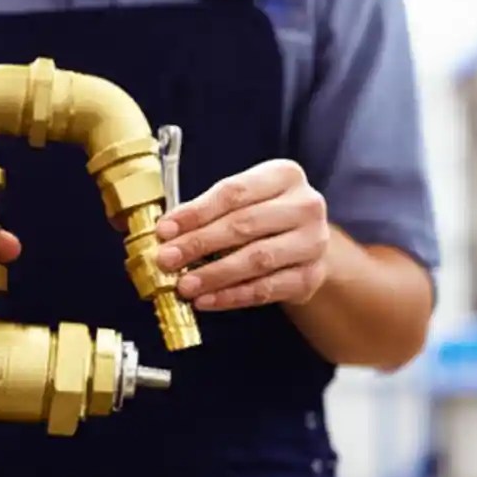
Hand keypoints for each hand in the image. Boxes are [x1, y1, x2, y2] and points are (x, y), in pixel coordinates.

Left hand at [154, 160, 329, 310]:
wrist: (305, 245)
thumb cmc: (264, 217)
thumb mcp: (242, 201)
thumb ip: (207, 210)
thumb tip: (165, 232)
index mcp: (284, 175)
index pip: (234, 192)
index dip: (196, 212)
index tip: (164, 230)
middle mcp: (305, 205)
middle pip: (244, 224)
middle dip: (199, 243)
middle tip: (167, 260)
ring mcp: (312, 242)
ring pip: (257, 259)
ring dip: (215, 274)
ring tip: (184, 285)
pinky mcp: (311, 277)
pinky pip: (266, 289)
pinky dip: (232, 297)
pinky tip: (207, 300)